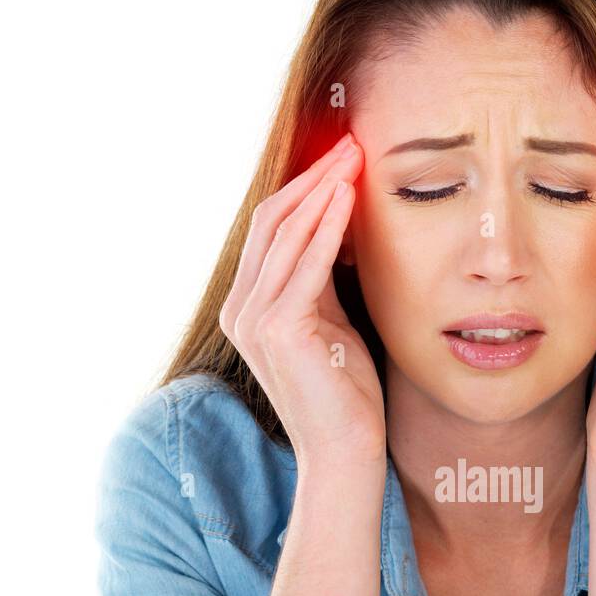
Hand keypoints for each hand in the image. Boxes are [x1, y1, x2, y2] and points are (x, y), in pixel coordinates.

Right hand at [219, 133, 385, 468]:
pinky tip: (349, 197)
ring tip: (355, 158)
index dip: (303, 189)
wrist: (345, 452)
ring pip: (285, 235)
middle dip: (312, 177)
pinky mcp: (279, 331)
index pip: (270, 230)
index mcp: (247, 307)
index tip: (341, 158)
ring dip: (322, 190)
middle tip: (350, 143)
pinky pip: (304, 264)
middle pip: (271, 222)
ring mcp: (254, 320)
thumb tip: (338, 226)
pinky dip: (327, 226)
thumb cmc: (346, 393)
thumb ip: (322, 278)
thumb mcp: (331, 321)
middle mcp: (240, 310)